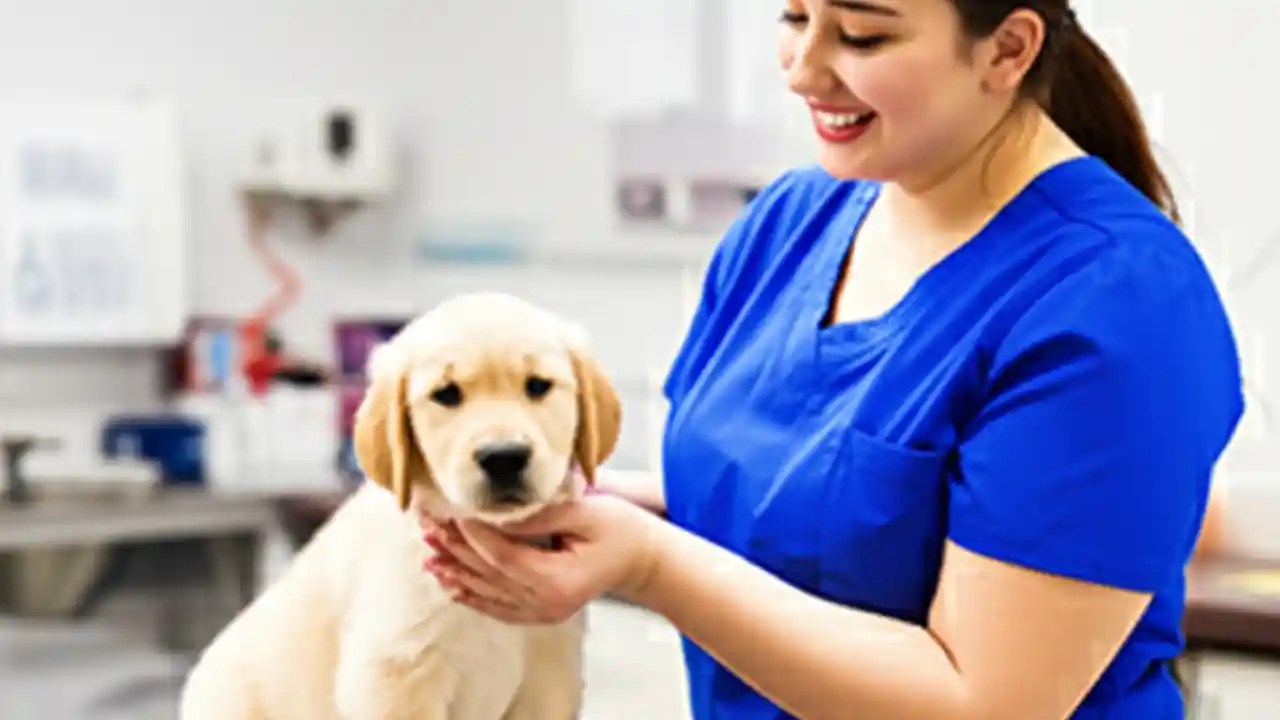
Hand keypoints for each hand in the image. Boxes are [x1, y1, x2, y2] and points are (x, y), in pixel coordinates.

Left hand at [422, 493, 662, 623]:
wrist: (641, 559)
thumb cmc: (620, 529)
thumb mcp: (586, 513)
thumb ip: (541, 515)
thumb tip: (499, 513)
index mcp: (557, 579)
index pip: (502, 555)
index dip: (472, 533)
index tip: (450, 510)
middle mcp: (546, 603)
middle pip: (489, 574)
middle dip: (455, 549)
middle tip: (427, 526)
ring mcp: (542, 612)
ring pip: (487, 592)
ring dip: (455, 571)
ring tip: (427, 553)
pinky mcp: (540, 612)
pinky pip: (497, 606)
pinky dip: (471, 594)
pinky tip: (450, 582)